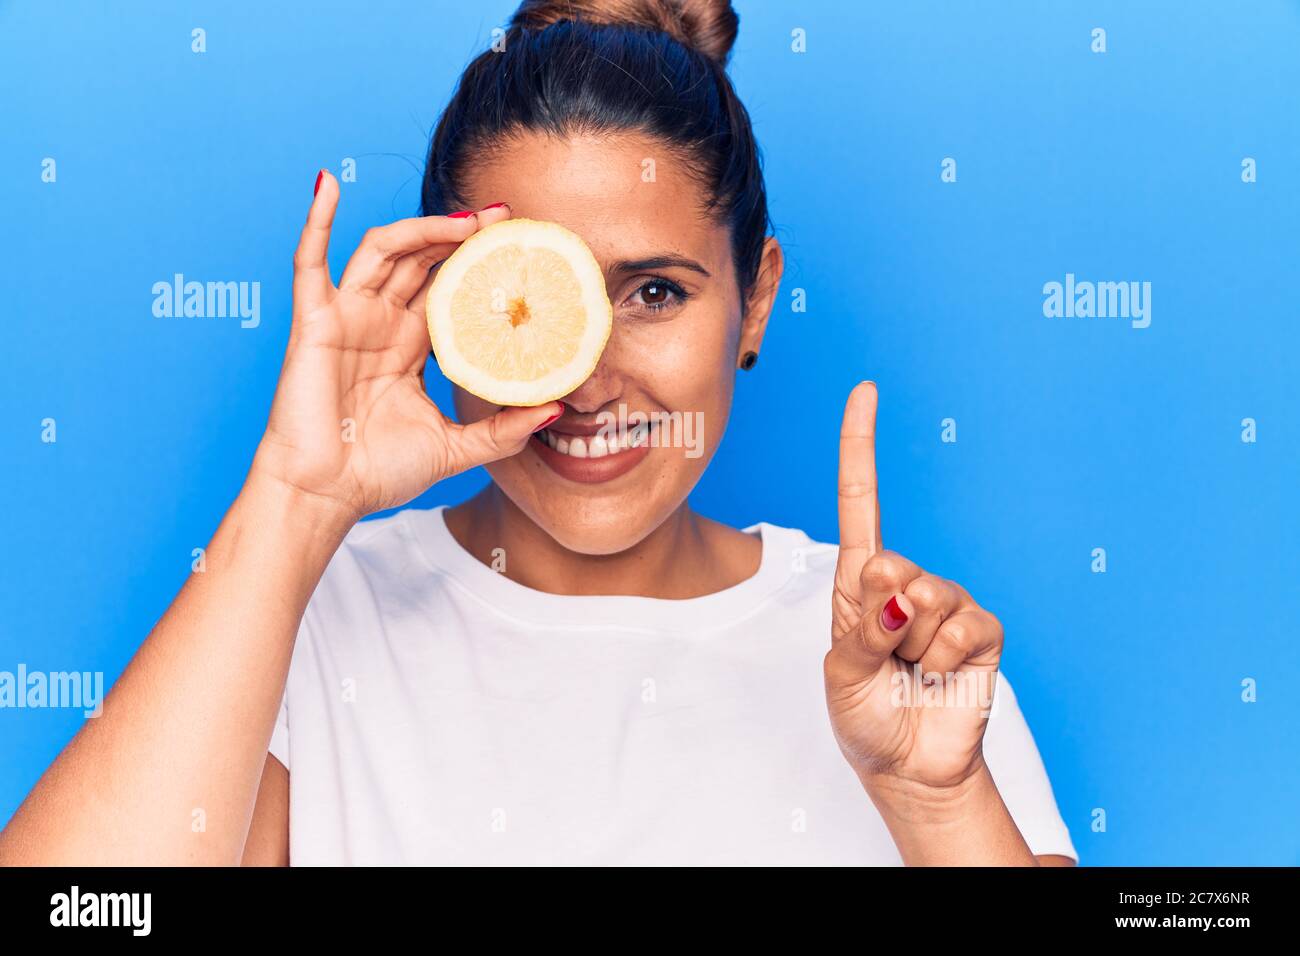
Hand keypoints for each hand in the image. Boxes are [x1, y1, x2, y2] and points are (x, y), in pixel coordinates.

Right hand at [250, 172, 560, 522]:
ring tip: (468, 219)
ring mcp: (347, 318)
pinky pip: (309, 262)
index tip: (520, 247)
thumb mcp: (455, 449)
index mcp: (410, 346)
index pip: (450, 289)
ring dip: (424, 227)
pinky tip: (326, 184)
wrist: (325, 496)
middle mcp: (381, 323)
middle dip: (463, 234)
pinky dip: (315, 220)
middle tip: (506, 218)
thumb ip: (503, 432)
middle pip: (425, 260)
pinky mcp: (315, 322)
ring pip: (386, 251)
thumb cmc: (377, 473)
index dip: (480, 265)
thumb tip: (554, 411)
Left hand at [825, 382, 1004, 792]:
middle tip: (884, 658)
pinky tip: (937, 678)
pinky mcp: (982, 631)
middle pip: (890, 565)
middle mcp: (906, 581)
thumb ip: (862, 627)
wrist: (907, 766)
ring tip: (910, 672)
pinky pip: (964, 627)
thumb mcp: (841, 672)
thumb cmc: (865, 714)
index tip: (866, 391)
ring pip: (928, 598)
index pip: (861, 502)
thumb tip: (899, 586)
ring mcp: (947, 603)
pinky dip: (942, 660)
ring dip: (911, 648)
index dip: (861, 447)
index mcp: (859, 582)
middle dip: (878, 622)